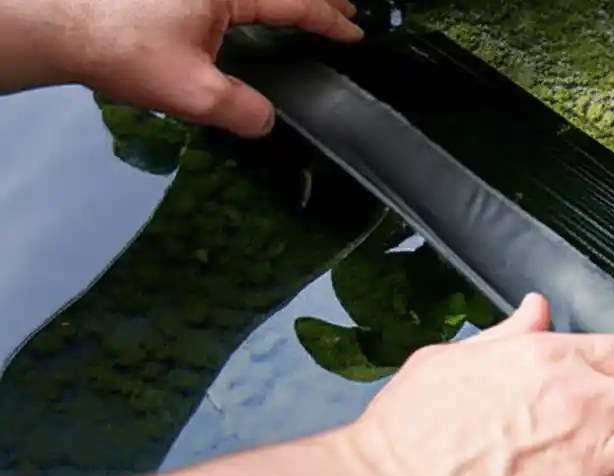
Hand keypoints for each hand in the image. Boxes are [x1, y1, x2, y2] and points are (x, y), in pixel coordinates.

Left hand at [33, 0, 363, 135]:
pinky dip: (250, 3)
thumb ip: (241, 110)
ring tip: (304, 11)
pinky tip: (247, 16)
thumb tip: (266, 122)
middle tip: (342, 10)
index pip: (295, 2)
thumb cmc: (124, 49)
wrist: (56, 24)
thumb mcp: (193, 92)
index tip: (355, 32)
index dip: (330, 18)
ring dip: (281, 1)